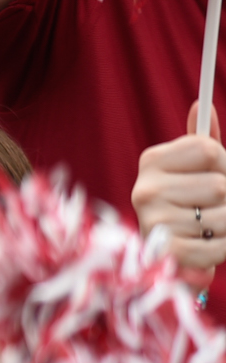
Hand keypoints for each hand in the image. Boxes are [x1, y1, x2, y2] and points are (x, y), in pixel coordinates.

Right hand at [132, 117, 225, 286]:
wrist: (171, 258)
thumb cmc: (189, 206)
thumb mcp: (194, 171)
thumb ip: (202, 142)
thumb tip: (202, 104)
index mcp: (151, 161)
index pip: (209, 149)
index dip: (225, 164)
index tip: (216, 175)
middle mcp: (145, 189)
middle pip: (220, 185)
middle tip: (213, 208)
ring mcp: (153, 222)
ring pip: (224, 217)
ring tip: (212, 229)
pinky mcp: (166, 254)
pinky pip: (219, 247)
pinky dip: (224, 249)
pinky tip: (210, 247)